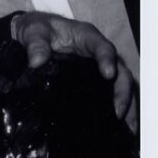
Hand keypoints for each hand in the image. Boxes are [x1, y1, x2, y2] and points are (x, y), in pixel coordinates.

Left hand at [11, 12, 136, 131]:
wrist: (30, 36)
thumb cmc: (36, 30)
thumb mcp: (33, 32)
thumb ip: (36, 44)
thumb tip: (36, 62)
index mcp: (86, 37)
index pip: (102, 47)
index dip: (107, 60)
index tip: (108, 74)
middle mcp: (97, 53)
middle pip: (119, 70)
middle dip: (122, 91)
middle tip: (118, 112)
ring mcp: (96, 67)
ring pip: (119, 84)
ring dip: (126, 104)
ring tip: (127, 127)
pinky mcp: (92, 80)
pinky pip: (108, 93)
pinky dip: (117, 108)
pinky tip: (119, 127)